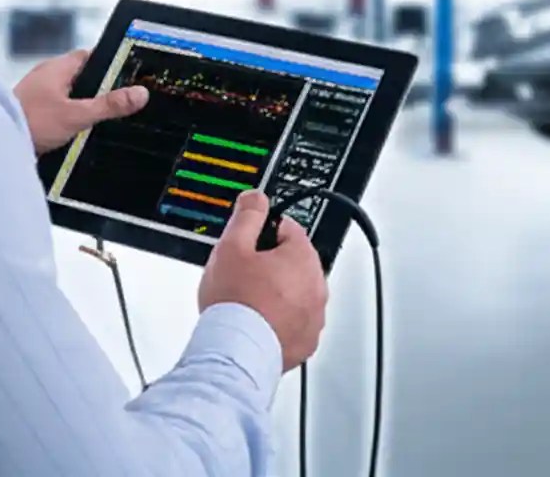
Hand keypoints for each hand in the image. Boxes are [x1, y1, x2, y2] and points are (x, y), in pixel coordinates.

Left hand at [14, 49, 149, 154]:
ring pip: (70, 94)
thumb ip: (109, 105)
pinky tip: (78, 129)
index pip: (89, 56)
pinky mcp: (33, 112)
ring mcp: (38, 94)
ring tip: (102, 117)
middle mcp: (46, 77)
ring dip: (84, 104)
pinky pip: (59, 108)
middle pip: (82, 76)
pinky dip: (70, 115)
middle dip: (100, 88)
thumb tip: (140, 94)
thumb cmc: (30, 122)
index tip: (128, 72)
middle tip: (120, 100)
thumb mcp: (77, 115)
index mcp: (56, 68)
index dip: (109, 62)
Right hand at [199, 191, 327, 371]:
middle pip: (294, 263)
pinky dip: (281, 322)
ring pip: (296, 294)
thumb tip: (257, 198)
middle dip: (271, 266)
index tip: (249, 244)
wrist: (236, 351)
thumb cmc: (236, 302)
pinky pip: (295, 323)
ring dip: (278, 295)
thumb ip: (248, 217)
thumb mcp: (232, 247)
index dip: (264, 234)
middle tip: (244, 277)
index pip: (288, 229)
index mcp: (302, 257)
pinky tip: (258, 324)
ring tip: (249, 303)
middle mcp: (317, 285)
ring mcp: (315, 315)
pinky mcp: (307, 341)